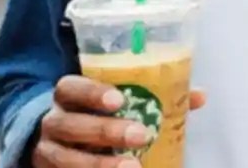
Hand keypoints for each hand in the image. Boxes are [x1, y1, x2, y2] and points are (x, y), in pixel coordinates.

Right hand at [32, 75, 206, 167]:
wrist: (55, 140)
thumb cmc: (94, 114)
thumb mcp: (114, 100)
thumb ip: (151, 95)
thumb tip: (198, 95)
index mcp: (68, 95)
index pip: (71, 87)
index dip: (92, 92)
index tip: (119, 99)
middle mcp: (53, 121)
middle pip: (71, 124)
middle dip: (105, 130)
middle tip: (140, 134)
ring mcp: (49, 150)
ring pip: (66, 158)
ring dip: (100, 163)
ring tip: (132, 166)